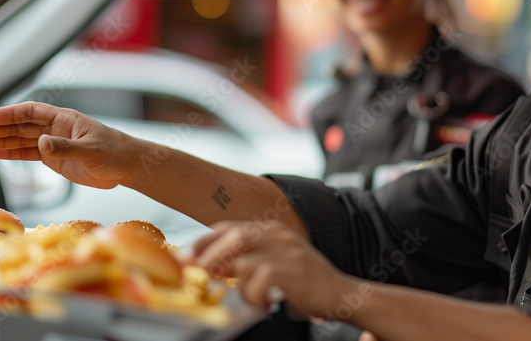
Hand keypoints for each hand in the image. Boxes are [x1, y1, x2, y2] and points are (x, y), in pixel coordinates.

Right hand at [0, 101, 135, 188]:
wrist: (127, 166)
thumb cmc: (114, 153)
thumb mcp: (91, 151)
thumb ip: (66, 148)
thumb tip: (42, 143)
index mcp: (64, 119)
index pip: (29, 113)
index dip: (7, 114)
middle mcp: (54, 128)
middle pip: (18, 124)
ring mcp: (52, 142)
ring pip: (18, 138)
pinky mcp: (53, 158)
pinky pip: (25, 153)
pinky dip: (8, 153)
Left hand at [193, 221, 361, 319]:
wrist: (343, 295)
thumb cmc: (305, 283)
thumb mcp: (274, 264)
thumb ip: (245, 261)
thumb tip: (207, 265)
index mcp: (272, 229)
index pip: (227, 227)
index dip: (203, 242)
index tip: (187, 257)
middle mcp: (279, 234)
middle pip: (232, 237)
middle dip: (210, 257)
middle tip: (200, 276)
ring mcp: (287, 250)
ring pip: (242, 261)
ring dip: (238, 286)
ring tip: (252, 298)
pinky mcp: (292, 270)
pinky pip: (258, 281)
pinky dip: (255, 296)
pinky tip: (266, 303)